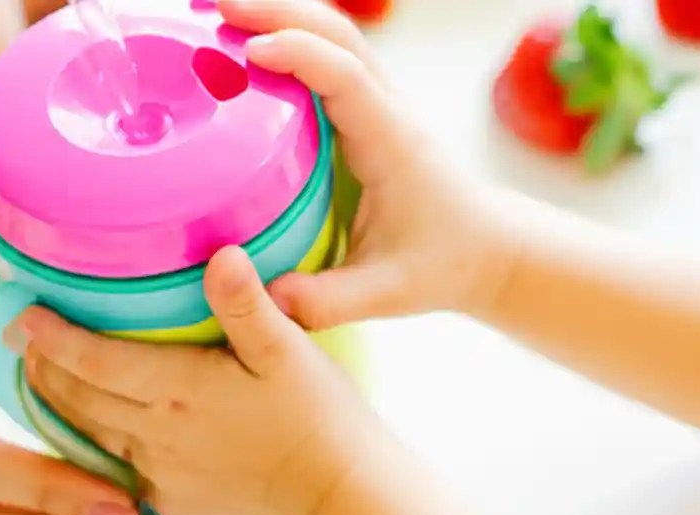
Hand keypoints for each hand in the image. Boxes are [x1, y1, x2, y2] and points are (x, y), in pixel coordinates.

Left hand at [9, 247, 392, 514]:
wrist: (341, 490)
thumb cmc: (319, 414)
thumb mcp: (289, 349)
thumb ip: (246, 304)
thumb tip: (221, 254)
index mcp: (178, 391)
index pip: (94, 361)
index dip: (53, 337)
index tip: (24, 314)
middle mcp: (157, 434)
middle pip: (80, 398)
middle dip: (45, 368)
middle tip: (23, 340)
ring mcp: (162, 474)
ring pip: (91, 435)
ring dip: (61, 404)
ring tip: (42, 377)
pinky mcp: (175, 500)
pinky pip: (118, 469)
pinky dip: (94, 445)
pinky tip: (93, 430)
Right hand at [218, 0, 520, 328]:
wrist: (486, 249)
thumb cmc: (440, 265)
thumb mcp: (386, 294)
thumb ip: (327, 300)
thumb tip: (265, 298)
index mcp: (393, 142)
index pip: (348, 78)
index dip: (301, 55)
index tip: (251, 50)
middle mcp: (388, 109)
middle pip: (338, 33)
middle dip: (277, 9)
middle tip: (214, 4)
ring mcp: (380, 102)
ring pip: (334, 33)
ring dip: (280, 12)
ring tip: (217, 10)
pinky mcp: (367, 108)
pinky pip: (328, 55)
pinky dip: (288, 35)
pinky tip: (245, 43)